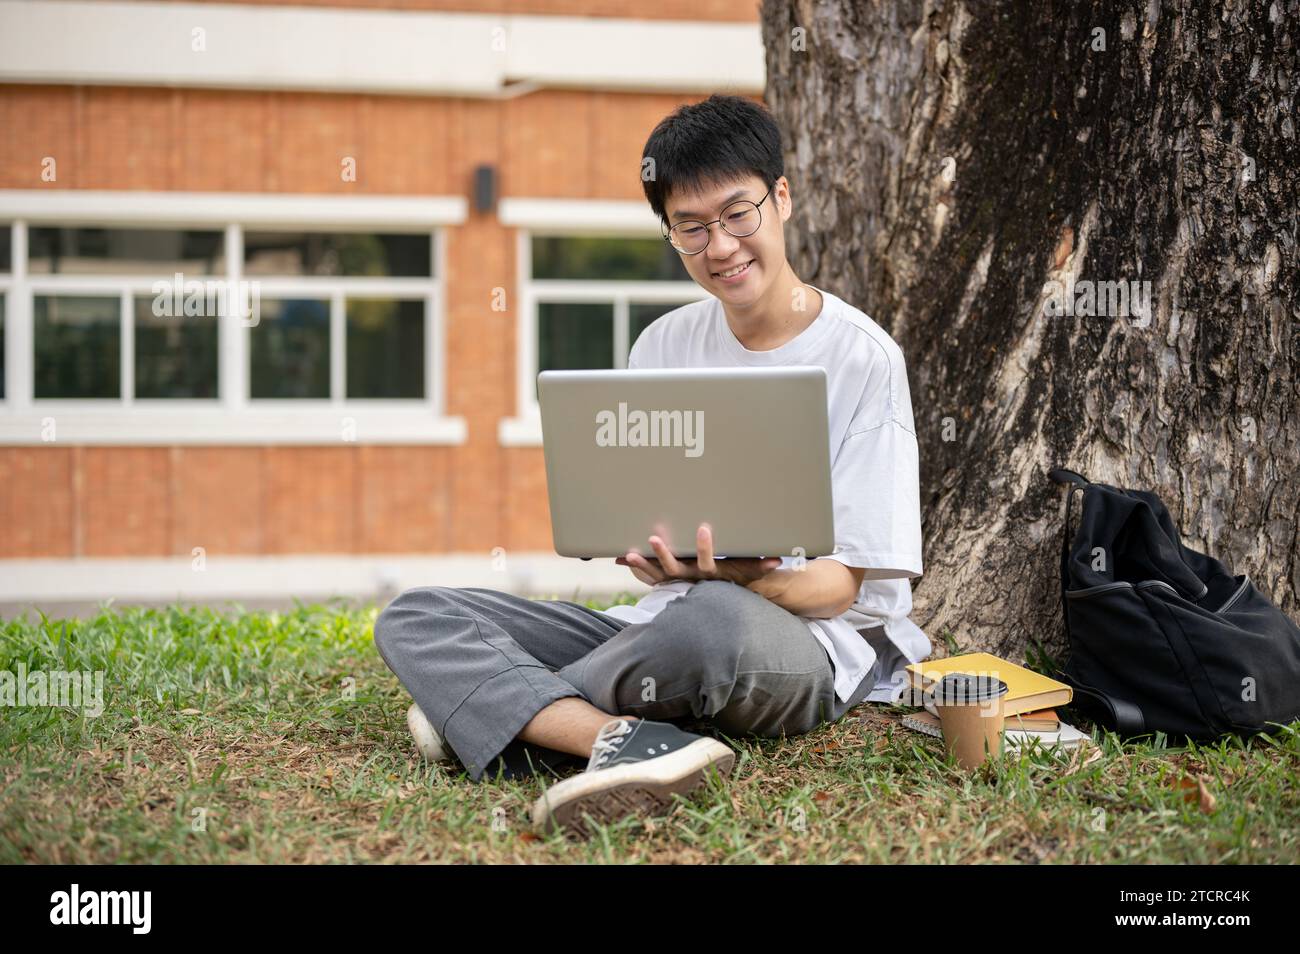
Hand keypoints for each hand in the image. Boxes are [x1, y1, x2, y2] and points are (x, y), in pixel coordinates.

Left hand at [615, 523, 781, 586]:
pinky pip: (650, 577)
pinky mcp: (670, 581)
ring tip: (628, 554)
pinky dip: (637, 569)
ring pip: (659, 575)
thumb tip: (777, 561)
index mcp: (711, 574)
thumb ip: (761, 565)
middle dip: (664, 555)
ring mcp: (680, 582)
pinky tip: (621, 558)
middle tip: (654, 538)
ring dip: (643, 565)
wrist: (725, 603)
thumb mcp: (750, 572)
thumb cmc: (739, 578)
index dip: (705, 548)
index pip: (707, 563)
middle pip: (676, 570)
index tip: (704, 529)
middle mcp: (693, 580)